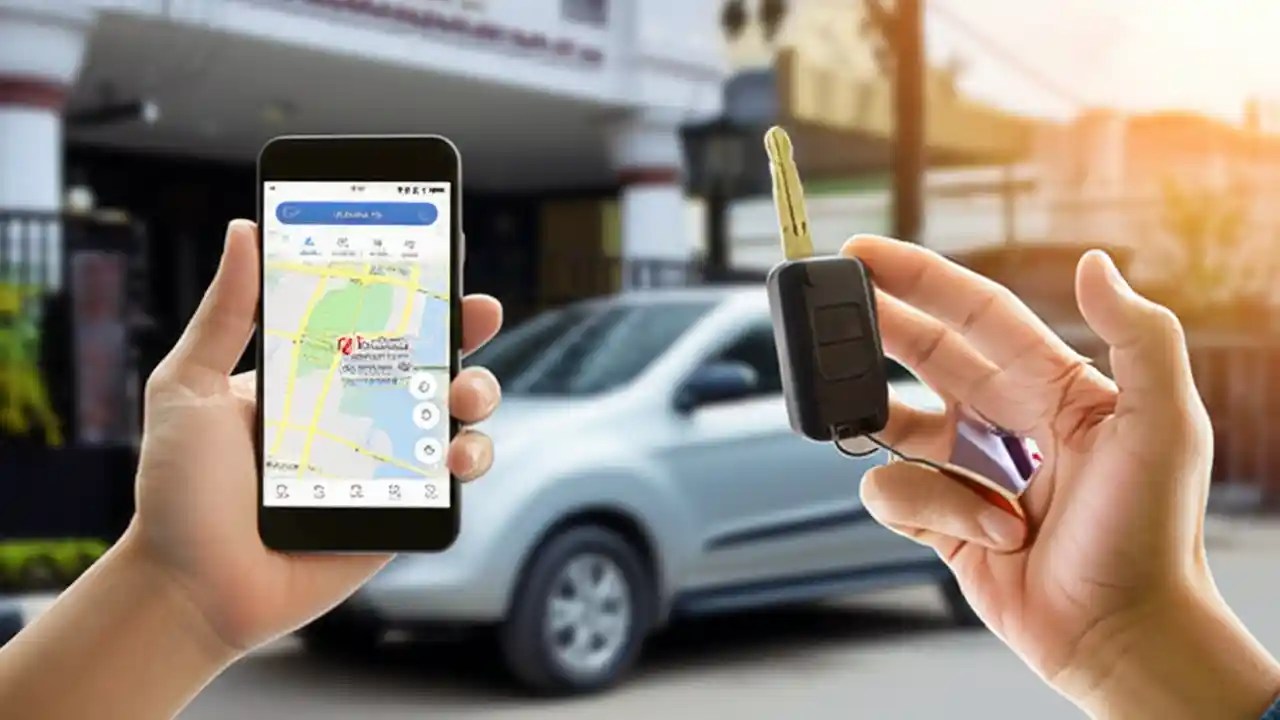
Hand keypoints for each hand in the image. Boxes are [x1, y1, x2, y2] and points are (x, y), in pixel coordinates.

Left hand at [125, 220, 502, 654]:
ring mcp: (383, 461)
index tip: (443, 254)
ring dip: (477, 392)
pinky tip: (455, 455)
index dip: (414, 287)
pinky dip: (470, 459)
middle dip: (466, 330)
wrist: (191, 587)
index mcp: (312, 374)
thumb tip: (243, 230)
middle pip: (429, 357)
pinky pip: (452, 479)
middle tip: (479, 314)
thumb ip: (223, 315)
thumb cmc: (178, 490)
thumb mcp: (187, 387)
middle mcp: (355, 411)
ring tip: (462, 395)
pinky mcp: (402, 509)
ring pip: (453, 414)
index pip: (373, 317)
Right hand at [846, 236, 1279, 717]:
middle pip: (922, 354)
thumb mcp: (1166, 425)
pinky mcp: (943, 521)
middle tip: (827, 306)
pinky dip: (933, 511)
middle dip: (877, 328)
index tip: (861, 254)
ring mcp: (970, 471)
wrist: (1124, 635)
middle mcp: (1006, 420)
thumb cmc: (1155, 533)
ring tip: (924, 454)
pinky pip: (892, 495)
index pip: (975, 313)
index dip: (918, 276)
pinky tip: (990, 533)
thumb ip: (1141, 335)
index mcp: (1054, 385)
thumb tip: (1092, 263)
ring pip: (893, 428)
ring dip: (893, 433)